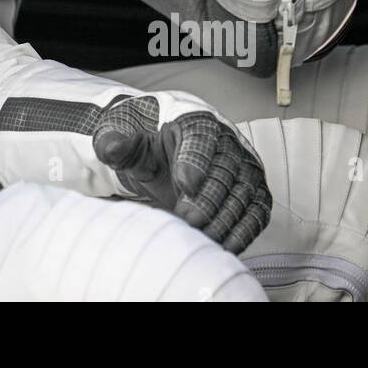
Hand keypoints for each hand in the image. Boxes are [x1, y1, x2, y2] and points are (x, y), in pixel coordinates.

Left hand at [93, 95, 270, 253]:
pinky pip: (257, 212)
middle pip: (225, 169)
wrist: (162, 155)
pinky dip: (245, 230)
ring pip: (243, 193)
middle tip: (187, 220)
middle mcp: (227, 141)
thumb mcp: (125, 140)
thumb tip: (110, 146)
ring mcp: (243, 167)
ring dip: (225, 219)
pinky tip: (225, 247)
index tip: (184, 185)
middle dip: (207, 198)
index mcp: (195, 121)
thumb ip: (116, 142)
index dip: (196, 161)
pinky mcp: (253, 192)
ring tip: (201, 238)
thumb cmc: (146, 146)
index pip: (201, 138)